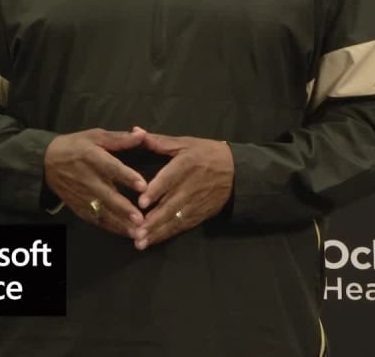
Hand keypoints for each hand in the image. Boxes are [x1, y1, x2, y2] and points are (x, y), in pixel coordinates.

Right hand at [44, 128, 148, 238]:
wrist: (46, 162)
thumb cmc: (74, 146)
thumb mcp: (94, 136)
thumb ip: (119, 138)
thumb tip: (142, 134)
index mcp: (91, 156)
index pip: (111, 167)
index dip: (127, 176)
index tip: (143, 186)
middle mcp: (86, 178)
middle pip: (107, 195)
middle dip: (123, 208)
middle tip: (140, 219)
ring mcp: (81, 195)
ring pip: (102, 211)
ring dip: (120, 223)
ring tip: (137, 232)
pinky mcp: (78, 206)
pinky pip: (95, 219)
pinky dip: (110, 227)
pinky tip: (125, 233)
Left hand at [131, 128, 233, 249]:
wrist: (239, 172)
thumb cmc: (207, 154)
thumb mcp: (186, 143)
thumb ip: (159, 141)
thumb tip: (136, 132)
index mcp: (186, 165)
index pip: (169, 179)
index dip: (156, 191)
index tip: (142, 203)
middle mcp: (191, 187)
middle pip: (170, 205)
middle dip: (153, 220)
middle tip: (136, 231)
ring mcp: (196, 203)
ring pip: (175, 219)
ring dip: (158, 231)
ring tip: (141, 242)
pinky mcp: (201, 214)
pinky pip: (183, 226)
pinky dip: (168, 234)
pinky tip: (154, 241)